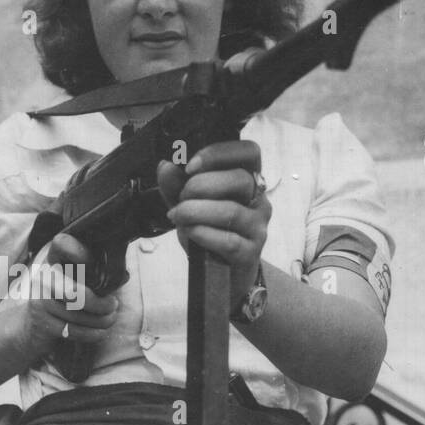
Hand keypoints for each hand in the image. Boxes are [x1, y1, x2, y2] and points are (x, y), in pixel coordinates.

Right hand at [8, 233, 119, 361]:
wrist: (34, 324)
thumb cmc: (65, 298)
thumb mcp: (78, 280)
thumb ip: (98, 274)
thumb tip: (123, 276)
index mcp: (54, 259)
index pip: (62, 243)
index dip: (80, 252)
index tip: (94, 264)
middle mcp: (43, 276)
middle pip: (74, 291)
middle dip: (100, 303)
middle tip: (113, 306)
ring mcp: (39, 299)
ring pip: (75, 314)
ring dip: (100, 320)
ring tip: (110, 319)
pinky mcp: (40, 322)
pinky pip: (71, 330)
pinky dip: (91, 334)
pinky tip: (100, 332)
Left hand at [157, 139, 270, 308]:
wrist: (222, 273)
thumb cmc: (209, 231)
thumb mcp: (189, 203)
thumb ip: (176, 185)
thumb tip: (166, 166)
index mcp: (248, 178)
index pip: (250, 151)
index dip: (219, 153)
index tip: (190, 166)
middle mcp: (259, 199)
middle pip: (239, 179)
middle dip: (201, 186)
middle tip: (181, 198)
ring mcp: (258, 226)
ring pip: (231, 211)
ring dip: (196, 211)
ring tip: (178, 216)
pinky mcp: (252, 251)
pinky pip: (228, 240)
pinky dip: (202, 233)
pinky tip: (189, 232)